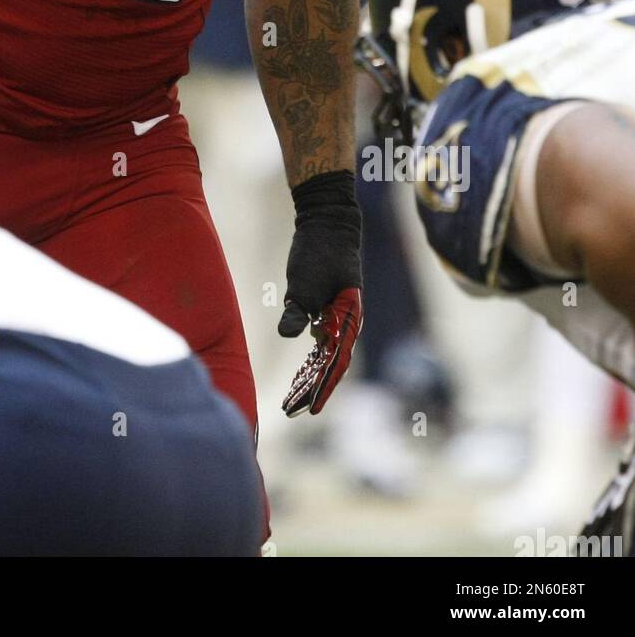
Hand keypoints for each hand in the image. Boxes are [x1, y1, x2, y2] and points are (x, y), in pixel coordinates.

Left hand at [279, 169, 362, 415]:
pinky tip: (299, 377)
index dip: (323, 389)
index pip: (335, 364)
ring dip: (308, 379)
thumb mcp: (304, 282)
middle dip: (310, 391)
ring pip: (322, 358)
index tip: (310, 410)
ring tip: (289, 401)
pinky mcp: (323, 310)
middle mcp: (344, 324)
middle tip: (289, 411)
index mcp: (347, 320)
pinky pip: (317, 343)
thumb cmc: (320, 253)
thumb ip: (298, 311)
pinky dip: (308, 361)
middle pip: (328, 367)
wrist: (327, 225)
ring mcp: (335, 318)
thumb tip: (289, 335)